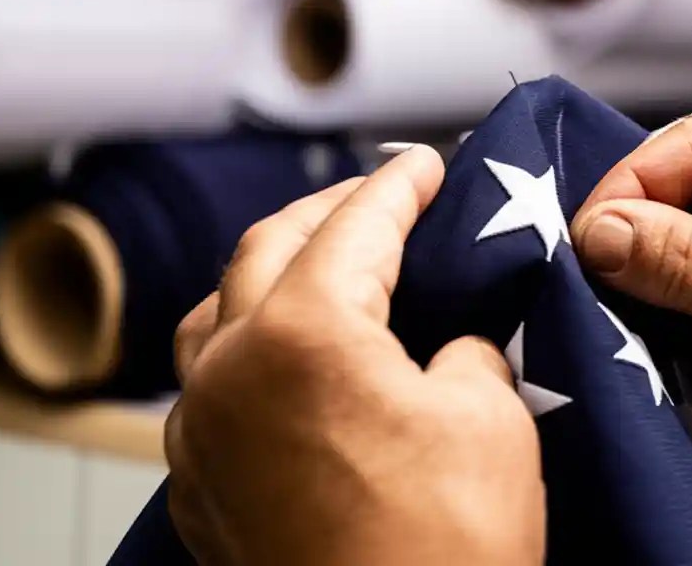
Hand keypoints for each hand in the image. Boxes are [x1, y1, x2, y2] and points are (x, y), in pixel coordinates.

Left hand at [165, 147, 544, 565]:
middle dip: (329, 214)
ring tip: (323, 267)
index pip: (355, 227)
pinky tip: (290, 362)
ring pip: (218, 314)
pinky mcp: (201, 488)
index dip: (399, 186)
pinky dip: (248, 349)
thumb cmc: (446, 553)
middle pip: (268, 250)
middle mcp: (229, 373)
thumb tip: (450, 344)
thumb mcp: (490, 419)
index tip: (426, 164)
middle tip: (381, 199)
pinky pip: (208, 387)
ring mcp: (201, 434)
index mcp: (302, 336)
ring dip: (271, 274)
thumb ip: (464, 351)